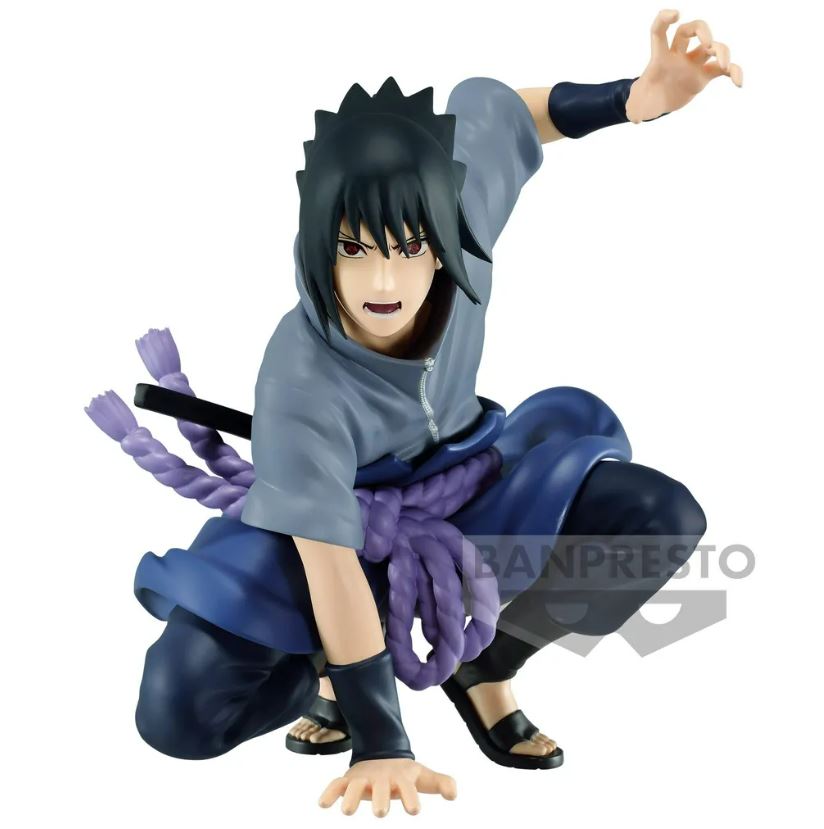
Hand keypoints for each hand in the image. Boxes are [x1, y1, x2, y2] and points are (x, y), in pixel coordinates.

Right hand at [318, 757, 456, 816]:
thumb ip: (441, 782)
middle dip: (380, 798)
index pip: (407, 788)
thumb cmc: (405, 774)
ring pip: (355, 785)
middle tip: (381, 813)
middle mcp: (382, 778)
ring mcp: (364, 778)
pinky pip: (336, 784)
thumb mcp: (423, 776)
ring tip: (347, 811)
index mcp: (401, 778)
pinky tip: (322, 804)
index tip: (415, 810)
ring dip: (351, 796)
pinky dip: (329, 792)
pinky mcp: (349, 779)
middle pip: (380, 788)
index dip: (411, 797)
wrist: (382, 754)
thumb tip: (454, 794)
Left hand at [625, 9, 742, 122]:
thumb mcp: (637, 106)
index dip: (664, 20)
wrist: (658, 103)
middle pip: (691, 30)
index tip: (675, 14)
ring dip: (722, 51)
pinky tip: (738, 83)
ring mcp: (693, 63)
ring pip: (712, 47)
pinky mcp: (704, 75)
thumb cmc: (646, 99)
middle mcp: (678, 55)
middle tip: (708, 43)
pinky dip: (733, 72)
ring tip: (724, 66)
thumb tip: (635, 119)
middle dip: (702, 30)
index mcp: (660, 57)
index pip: (659, 32)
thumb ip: (635, 110)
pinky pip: (722, 69)